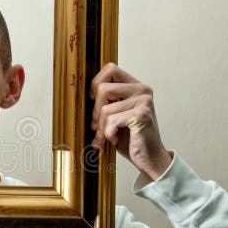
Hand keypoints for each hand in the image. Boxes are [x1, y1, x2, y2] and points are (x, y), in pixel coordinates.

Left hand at [89, 63, 171, 181]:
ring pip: (105, 108)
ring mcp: (144, 101)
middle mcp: (142, 89)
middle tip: (98, 126)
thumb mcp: (116, 114)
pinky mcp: (142, 115)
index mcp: (136, 86)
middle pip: (103, 89)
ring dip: (101, 127)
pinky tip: (115, 139)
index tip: (94, 100)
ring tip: (108, 136)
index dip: (96, 83)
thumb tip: (78, 92)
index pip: (110, 68)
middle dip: (96, 111)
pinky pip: (111, 121)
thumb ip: (106, 100)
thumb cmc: (130, 138)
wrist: (149, 159)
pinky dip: (108, 134)